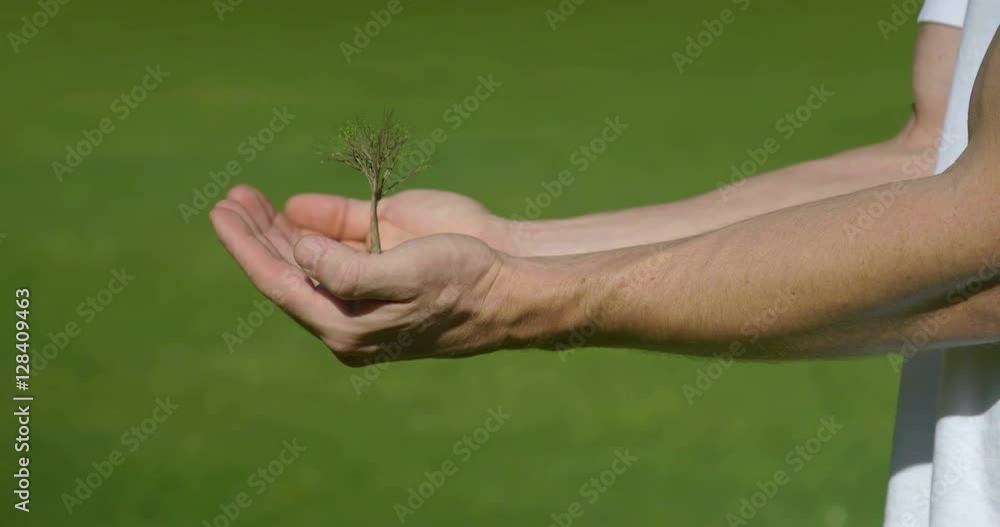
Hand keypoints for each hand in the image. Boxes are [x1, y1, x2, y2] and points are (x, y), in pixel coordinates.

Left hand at [210, 185, 509, 364]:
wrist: (510, 282)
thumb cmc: (461, 285)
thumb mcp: (405, 279)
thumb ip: (347, 269)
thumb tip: (297, 250)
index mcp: (347, 325)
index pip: (281, 284)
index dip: (247, 249)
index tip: (220, 215)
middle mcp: (349, 306)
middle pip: (286, 269)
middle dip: (255, 234)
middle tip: (230, 200)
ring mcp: (365, 280)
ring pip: (306, 255)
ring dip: (275, 228)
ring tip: (245, 198)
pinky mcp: (384, 256)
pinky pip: (338, 239)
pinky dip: (311, 223)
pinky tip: (290, 210)